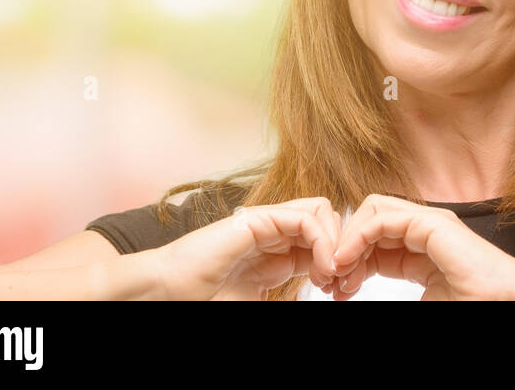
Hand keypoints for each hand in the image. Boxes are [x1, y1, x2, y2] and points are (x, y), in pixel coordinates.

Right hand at [153, 197, 342, 299]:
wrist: (172, 292)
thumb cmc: (208, 298)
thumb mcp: (261, 300)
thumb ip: (288, 296)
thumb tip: (324, 296)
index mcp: (281, 254)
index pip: (326, 244)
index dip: (339, 265)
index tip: (338, 291)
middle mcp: (278, 234)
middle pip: (330, 224)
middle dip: (343, 249)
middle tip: (338, 282)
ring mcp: (269, 223)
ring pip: (323, 213)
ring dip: (336, 242)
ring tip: (330, 274)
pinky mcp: (260, 217)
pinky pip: (307, 217)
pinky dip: (324, 240)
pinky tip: (321, 266)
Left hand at [330, 194, 514, 300]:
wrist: (506, 303)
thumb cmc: (472, 304)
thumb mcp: (421, 300)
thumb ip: (392, 295)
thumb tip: (354, 298)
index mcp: (419, 248)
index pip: (371, 241)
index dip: (349, 262)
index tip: (337, 291)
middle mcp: (423, 229)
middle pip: (367, 221)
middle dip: (343, 248)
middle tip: (331, 283)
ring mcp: (429, 222)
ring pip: (370, 211)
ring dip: (347, 240)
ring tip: (338, 274)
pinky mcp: (432, 222)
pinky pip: (381, 217)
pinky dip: (357, 236)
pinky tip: (348, 262)